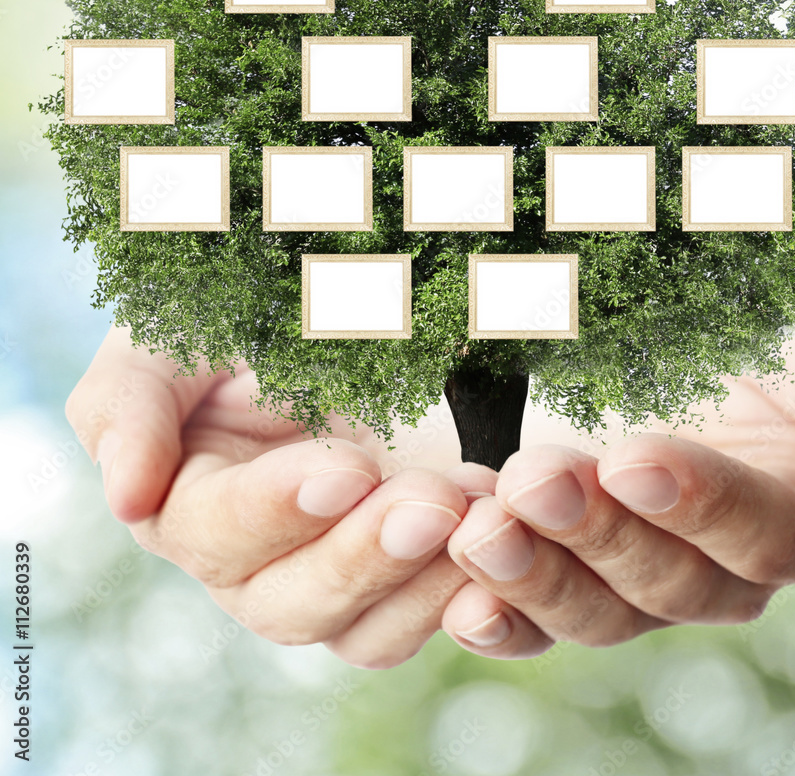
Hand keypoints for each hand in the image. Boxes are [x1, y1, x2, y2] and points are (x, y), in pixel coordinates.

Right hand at [66, 325, 482, 668]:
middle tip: (433, 502)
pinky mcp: (406, 578)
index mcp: (191, 507)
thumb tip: (126, 496)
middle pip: (294, 604)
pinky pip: (432, 620)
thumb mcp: (174, 337)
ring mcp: (337, 579)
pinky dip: (470, 599)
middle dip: (363, 557)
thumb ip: (129, 403)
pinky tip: (507, 550)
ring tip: (479, 515)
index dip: (275, 510)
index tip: (344, 470)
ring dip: (425, 583)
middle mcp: (258, 566)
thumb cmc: (242, 325)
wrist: (334, 325)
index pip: (216, 532)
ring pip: (366, 630)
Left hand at [439, 323, 794, 657]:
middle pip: (668, 582)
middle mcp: (713, 567)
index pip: (761, 531)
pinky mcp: (561, 580)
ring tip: (482, 530)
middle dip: (599, 532)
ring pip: (595, 613)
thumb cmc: (750, 331)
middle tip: (535, 476)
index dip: (701, 502)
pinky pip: (535, 629)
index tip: (632, 456)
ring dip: (537, 577)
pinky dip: (499, 620)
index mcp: (789, 513)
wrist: (655, 331)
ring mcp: (630, 582)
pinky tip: (464, 600)